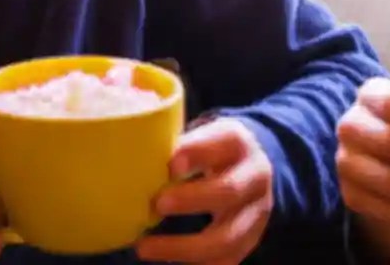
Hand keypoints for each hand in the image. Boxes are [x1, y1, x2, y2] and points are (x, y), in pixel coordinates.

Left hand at [135, 118, 273, 263]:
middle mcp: (255, 177)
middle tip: (157, 204)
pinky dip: (194, 264)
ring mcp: (256, 214)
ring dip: (184, 247)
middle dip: (192, 199)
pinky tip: (164, 260)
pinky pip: (226, 261)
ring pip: (228, 237)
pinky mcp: (248, 241)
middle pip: (230, 190)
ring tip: (144, 247)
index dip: (198, 152)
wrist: (250, 169)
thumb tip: (134, 158)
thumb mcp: (202, 136)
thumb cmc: (211, 151)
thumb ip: (177, 146)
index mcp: (239, 143)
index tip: (171, 163)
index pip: (225, 141)